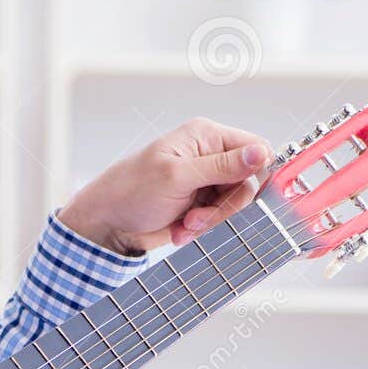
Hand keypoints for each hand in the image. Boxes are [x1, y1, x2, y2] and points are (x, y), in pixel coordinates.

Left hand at [56, 116, 274, 255]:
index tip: (243, 195)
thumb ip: (221, 166)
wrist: (107, 223)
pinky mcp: (199, 204)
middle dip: (225, 206)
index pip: (254, 148)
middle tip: (197, 217)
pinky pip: (218, 219)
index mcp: (206, 137)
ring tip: (184, 226)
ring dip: (211, 221)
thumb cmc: (131, 191)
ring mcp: (205, 182)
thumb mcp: (177, 176)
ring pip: (234, 204)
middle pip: (247, 181)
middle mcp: (209, 156)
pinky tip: (180, 232)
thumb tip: (261, 153)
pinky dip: (202, 229)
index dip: (255, 172)